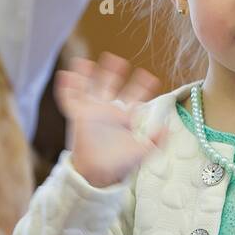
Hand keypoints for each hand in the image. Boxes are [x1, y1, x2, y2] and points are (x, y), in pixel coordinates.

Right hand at [55, 53, 167, 188]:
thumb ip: (157, 140)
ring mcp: (92, 112)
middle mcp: (108, 111)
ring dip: (88, 75)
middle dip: (114, 73)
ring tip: (85, 62)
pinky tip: (67, 75)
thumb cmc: (120, 164)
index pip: (135, 96)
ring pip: (90, 88)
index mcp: (125, 116)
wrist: (98, 174)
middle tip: (119, 60)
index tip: (150, 77)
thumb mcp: (143, 151)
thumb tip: (168, 128)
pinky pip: (70, 99)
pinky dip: (68, 88)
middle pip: (111, 86)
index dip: (142, 86)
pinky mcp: (78, 117)